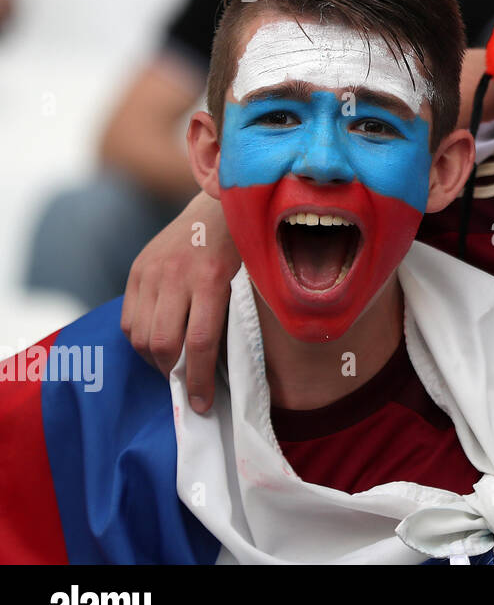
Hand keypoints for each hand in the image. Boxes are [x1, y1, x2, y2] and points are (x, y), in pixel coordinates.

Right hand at [121, 191, 238, 411]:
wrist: (221, 200)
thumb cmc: (248, 245)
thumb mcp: (253, 276)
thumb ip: (239, 315)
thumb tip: (231, 368)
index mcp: (212, 278)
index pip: (201, 343)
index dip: (200, 380)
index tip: (202, 404)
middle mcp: (176, 274)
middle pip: (164, 344)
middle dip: (175, 375)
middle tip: (189, 388)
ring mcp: (153, 270)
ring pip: (140, 335)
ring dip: (155, 360)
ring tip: (175, 368)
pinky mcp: (138, 268)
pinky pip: (129, 318)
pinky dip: (140, 339)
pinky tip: (159, 344)